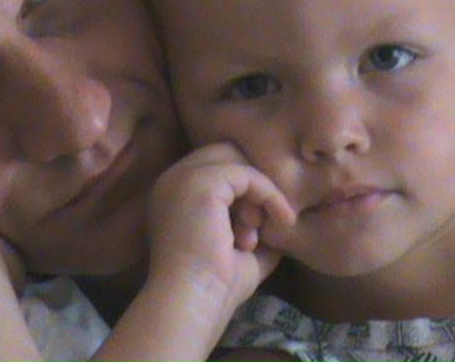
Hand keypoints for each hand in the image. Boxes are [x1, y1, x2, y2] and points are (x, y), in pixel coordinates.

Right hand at [147, 143, 294, 312]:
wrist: (193, 300)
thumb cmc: (214, 286)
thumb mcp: (241, 246)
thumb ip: (256, 224)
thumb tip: (282, 213)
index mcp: (174, 194)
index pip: (218, 167)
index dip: (244, 188)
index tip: (257, 225)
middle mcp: (173, 179)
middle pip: (227, 154)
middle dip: (251, 184)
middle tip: (259, 224)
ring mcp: (183, 176)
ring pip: (238, 160)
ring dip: (259, 193)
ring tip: (256, 233)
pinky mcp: (202, 182)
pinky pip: (248, 173)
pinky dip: (269, 194)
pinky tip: (280, 221)